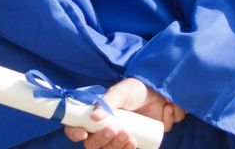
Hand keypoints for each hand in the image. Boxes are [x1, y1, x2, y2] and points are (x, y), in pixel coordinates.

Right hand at [62, 78, 183, 146]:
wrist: (161, 96)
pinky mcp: (131, 143)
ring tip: (128, 136)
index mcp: (94, 116)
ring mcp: (117, 138)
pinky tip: (133, 143)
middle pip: (92, 144)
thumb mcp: (121, 92)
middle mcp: (103, 129)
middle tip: (113, 130)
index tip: (83, 133)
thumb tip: (93, 117)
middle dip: (101, 141)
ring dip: (115, 147)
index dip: (74, 133)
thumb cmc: (137, 90)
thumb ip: (107, 101)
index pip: (76, 128)